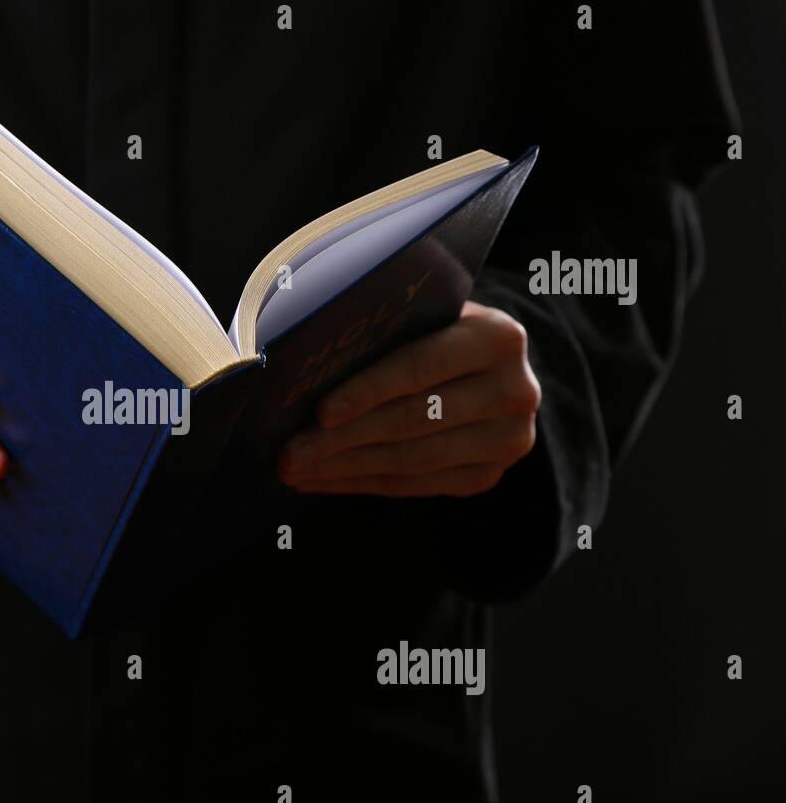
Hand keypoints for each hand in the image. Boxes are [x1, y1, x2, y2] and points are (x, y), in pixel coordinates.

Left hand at [277, 301, 539, 495]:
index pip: (421, 367)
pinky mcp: (487, 475)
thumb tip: (304, 367)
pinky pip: (414, 486)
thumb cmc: (435, 330)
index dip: (367, 391)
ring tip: (294, 471)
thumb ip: (385, 331)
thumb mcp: (423, 316)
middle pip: (412, 421)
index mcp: (498, 337)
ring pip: (410, 461)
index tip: (320, 412)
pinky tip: (321, 479)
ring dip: (342, 469)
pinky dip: (360, 483)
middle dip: (340, 441)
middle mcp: (515, 391)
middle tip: (287, 454)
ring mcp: (507, 440)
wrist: (487, 366)